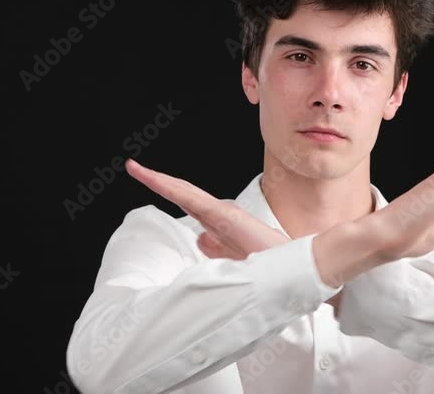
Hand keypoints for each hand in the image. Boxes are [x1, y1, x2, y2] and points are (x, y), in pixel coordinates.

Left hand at [124, 159, 289, 259]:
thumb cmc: (275, 265)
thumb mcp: (238, 259)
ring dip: (159, 182)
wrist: (301, 266)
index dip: (168, 190)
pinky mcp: (225, 218)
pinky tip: (155, 180)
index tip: (147, 178)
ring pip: (184, 194)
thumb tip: (200, 239)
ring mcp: (222, 214)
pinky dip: (172, 189)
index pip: (188, 203)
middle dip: (157, 181)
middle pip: (183, 194)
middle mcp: (220, 214)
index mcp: (221, 223)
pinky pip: (192, 200)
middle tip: (133, 167)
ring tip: (136, 169)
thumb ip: (218, 250)